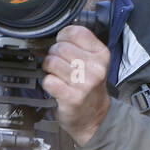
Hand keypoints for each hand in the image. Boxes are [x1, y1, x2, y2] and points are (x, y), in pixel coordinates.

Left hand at [41, 24, 111, 144]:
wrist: (94, 117)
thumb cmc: (90, 87)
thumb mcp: (95, 62)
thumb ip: (81, 45)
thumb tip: (58, 34)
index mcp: (101, 55)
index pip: (75, 32)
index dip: (63, 37)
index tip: (63, 45)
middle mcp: (96, 68)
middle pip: (60, 47)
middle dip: (54, 54)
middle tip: (59, 65)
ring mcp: (84, 83)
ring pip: (52, 62)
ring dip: (49, 69)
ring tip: (57, 75)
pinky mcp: (72, 97)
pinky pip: (48, 80)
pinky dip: (48, 83)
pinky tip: (56, 87)